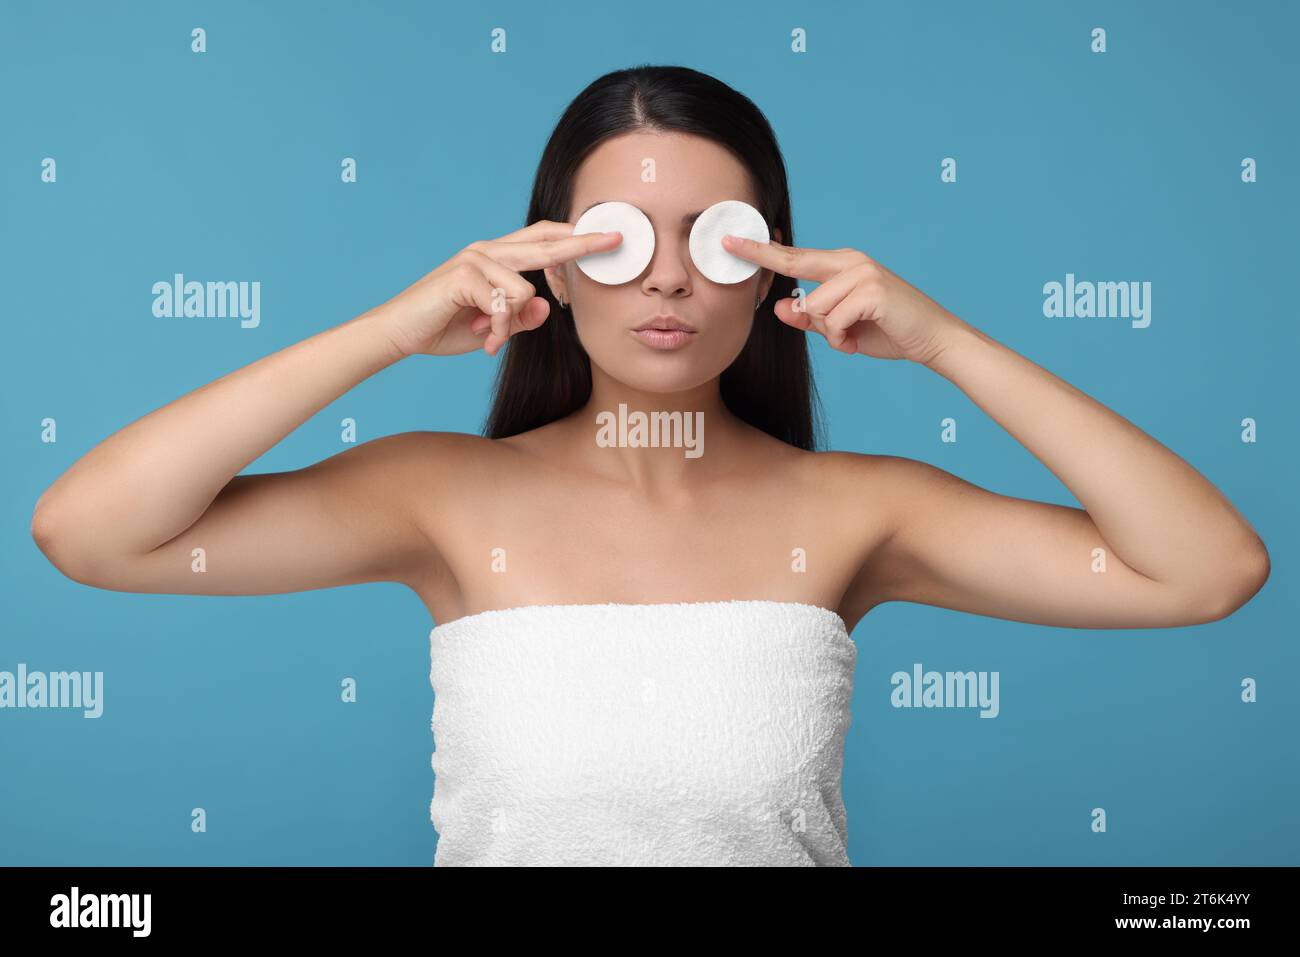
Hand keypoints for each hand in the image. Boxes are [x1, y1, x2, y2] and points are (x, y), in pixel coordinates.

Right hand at [373, 221, 621, 357]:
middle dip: (583, 244)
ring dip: (509, 325)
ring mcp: (474, 258)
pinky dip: (496, 329)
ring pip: (524, 289)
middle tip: (615, 240)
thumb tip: (548, 307)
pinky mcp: (463, 275)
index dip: (573, 240)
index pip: (542, 240)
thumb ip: (520, 317)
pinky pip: (503, 304)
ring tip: (489, 339)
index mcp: (495, 256)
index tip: (606, 240)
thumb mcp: (493, 327)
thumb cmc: (444, 327)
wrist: (399, 332)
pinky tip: (483, 338)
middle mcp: (487, 250)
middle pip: (545, 243)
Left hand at [722, 236, 964, 366]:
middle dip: (760, 256)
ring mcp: (863, 272)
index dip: (761, 251)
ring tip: (851, 336)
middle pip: (796, 263)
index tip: (731, 241)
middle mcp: (851, 262)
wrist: (933, 340)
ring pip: (816, 307)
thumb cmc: (888, 331)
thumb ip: (812, 317)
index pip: (795, 258)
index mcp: (842, 266)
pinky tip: (858, 340)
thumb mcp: (841, 328)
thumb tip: (781, 307)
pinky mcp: (873, 290)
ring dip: (830, 332)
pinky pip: (835, 319)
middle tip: (726, 243)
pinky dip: (843, 338)